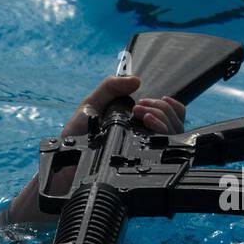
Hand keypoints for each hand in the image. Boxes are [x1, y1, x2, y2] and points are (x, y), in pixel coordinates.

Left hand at [49, 76, 185, 194]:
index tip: (150, 100)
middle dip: (160, 108)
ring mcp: (146, 150)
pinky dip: (161, 127)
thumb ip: (110, 88)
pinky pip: (166, 146)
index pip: (172, 115)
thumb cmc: (77, 137)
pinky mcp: (142, 161)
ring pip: (176, 131)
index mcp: (138, 125)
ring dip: (162, 115)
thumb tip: (137, 80)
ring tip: (141, 114)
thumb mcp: (91, 105)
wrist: (67, 163)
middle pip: (176, 121)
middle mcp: (146, 138)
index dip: (169, 105)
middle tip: (140, 108)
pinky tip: (146, 123)